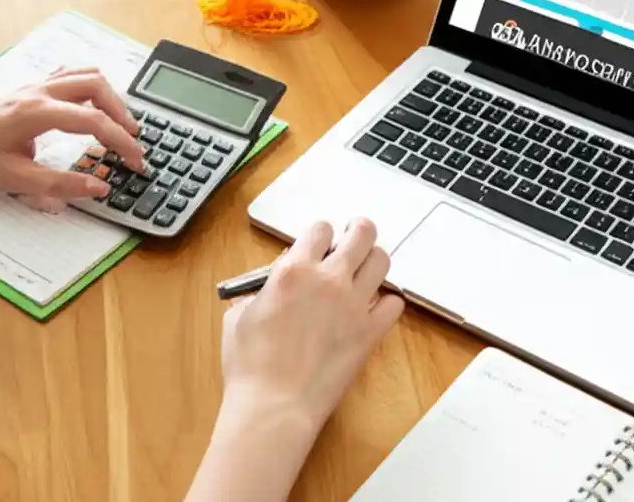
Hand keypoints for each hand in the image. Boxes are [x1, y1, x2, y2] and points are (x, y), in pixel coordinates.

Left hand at [0, 68, 144, 209]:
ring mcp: (37, 85)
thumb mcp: (17, 180)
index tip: (135, 162)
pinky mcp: (35, 87)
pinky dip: (93, 87)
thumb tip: (99, 187)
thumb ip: (61, 185)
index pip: (94, 121)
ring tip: (119, 124)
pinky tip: (96, 105)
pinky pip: (72, 74)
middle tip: (131, 141)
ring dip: (110, 98)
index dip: (121, 143)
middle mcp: (40, 92)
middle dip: (122, 114)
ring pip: (88, 75)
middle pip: (98, 86)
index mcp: (36, 112)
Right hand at [219, 219, 404, 427]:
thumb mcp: (239, 316)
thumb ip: (261, 290)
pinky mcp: (370, 332)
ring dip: (373, 261)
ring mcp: (353, 305)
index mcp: (293, 271)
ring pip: (382, 261)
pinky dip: (387, 302)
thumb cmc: (249, 365)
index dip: (319, 234)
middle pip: (361, 233)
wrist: (274, 405)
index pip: (319, 228)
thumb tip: (275, 283)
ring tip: (363, 272)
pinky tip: (373, 309)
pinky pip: (395, 304)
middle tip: (352, 241)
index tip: (317, 245)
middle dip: (357, 231)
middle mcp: (328, 280)